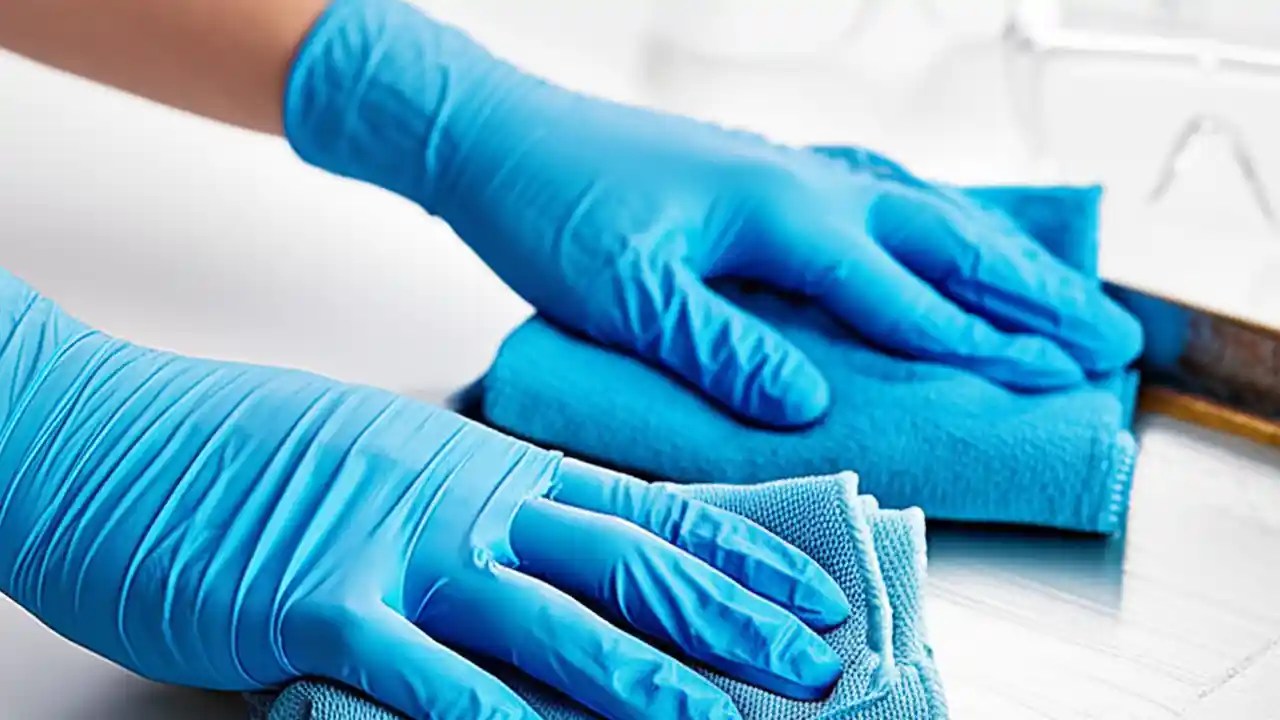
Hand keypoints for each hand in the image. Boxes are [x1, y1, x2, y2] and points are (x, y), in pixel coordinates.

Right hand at [0, 273, 847, 719]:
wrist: (123, 439)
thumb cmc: (253, 454)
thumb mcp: (395, 459)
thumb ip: (483, 505)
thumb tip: (566, 548)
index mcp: (486, 469)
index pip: (642, 509)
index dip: (738, 553)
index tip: (811, 588)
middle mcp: (462, 507)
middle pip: (624, 566)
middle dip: (728, 620)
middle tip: (815, 660)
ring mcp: (394, 557)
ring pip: (549, 626)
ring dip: (645, 682)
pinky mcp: (318, 612)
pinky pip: (426, 681)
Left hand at [285, 0, 1141, 428]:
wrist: (494, 134)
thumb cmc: (550, 206)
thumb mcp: (625, 295)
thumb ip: (720, 349)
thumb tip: (808, 404)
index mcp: (780, 215)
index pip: (901, 295)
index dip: (977, 347)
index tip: (1049, 382)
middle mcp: (803, 182)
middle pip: (946, 240)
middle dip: (1031, 297)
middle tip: (1105, 337)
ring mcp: (789, 168)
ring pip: (924, 208)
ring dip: (998, 255)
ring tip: (1057, 290)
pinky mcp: (765, 171)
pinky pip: (879, 190)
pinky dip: (933, 216)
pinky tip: (941, 230)